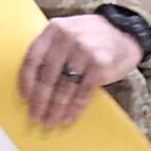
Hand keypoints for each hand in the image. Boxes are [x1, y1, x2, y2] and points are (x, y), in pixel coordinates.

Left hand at [18, 14, 142, 127]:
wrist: (125, 33)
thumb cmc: (90, 35)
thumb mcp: (67, 31)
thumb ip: (51, 47)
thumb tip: (33, 80)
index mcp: (54, 29)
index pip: (33, 57)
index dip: (27, 80)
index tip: (25, 98)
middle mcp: (66, 38)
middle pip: (47, 75)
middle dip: (40, 100)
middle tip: (36, 116)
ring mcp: (83, 52)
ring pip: (64, 86)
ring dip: (56, 108)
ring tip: (51, 121)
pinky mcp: (99, 66)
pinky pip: (82, 92)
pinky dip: (75, 108)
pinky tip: (69, 118)